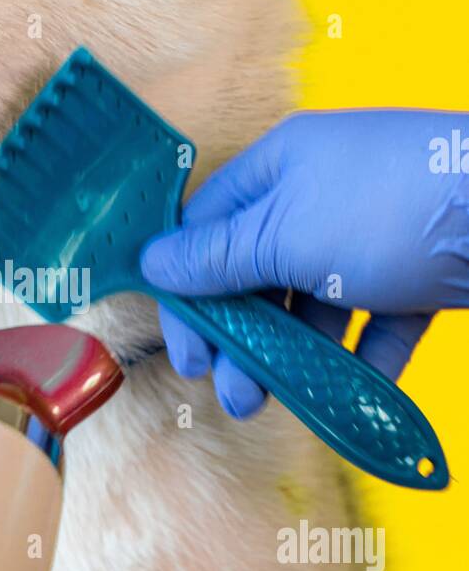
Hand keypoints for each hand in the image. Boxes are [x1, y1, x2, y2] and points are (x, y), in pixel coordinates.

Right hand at [141, 109, 468, 417]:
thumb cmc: (393, 209)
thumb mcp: (286, 236)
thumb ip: (216, 258)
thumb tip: (152, 261)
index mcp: (279, 169)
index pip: (206, 231)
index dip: (188, 295)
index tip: (189, 354)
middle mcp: (320, 195)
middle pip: (258, 273)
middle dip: (242, 340)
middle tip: (236, 395)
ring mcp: (372, 233)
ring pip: (314, 302)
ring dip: (295, 356)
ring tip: (286, 402)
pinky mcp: (418, 270)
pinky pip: (376, 319)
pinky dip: (363, 357)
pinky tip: (357, 393)